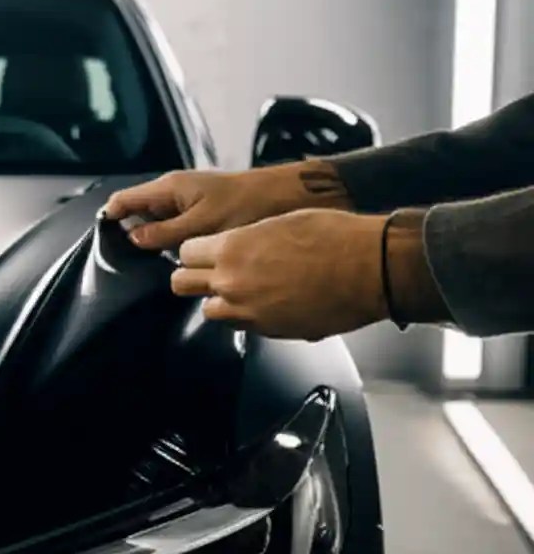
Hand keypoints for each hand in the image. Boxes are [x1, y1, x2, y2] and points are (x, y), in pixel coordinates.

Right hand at [100, 160, 353, 249]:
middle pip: (137, 213)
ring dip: (152, 241)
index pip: (124, 199)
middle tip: (125, 260)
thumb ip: (165, 233)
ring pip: (156, 224)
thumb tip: (134, 238)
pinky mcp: (200, 214)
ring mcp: (186, 203)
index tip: (102, 239)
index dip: (110, 217)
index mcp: (169, 188)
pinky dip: (171, 242)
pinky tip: (176, 259)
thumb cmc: (247, 204)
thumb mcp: (202, 223)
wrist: (285, 198)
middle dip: (130, 233)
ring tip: (149, 263)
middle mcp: (174, 193)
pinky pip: (175, 229)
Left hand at [170, 209, 388, 340]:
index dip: (195, 252)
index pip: (184, 253)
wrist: (371, 268)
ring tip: (245, 290)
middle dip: (194, 277)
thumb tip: (234, 245)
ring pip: (209, 310)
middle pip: (182, 284)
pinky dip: (247, 316)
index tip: (203, 251)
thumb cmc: (335, 238)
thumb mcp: (280, 222)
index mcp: (232, 249)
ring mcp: (248, 311)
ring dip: (220, 300)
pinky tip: (269, 302)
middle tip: (210, 272)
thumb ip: (245, 239)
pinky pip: (241, 325)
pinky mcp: (268, 331)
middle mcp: (232, 282)